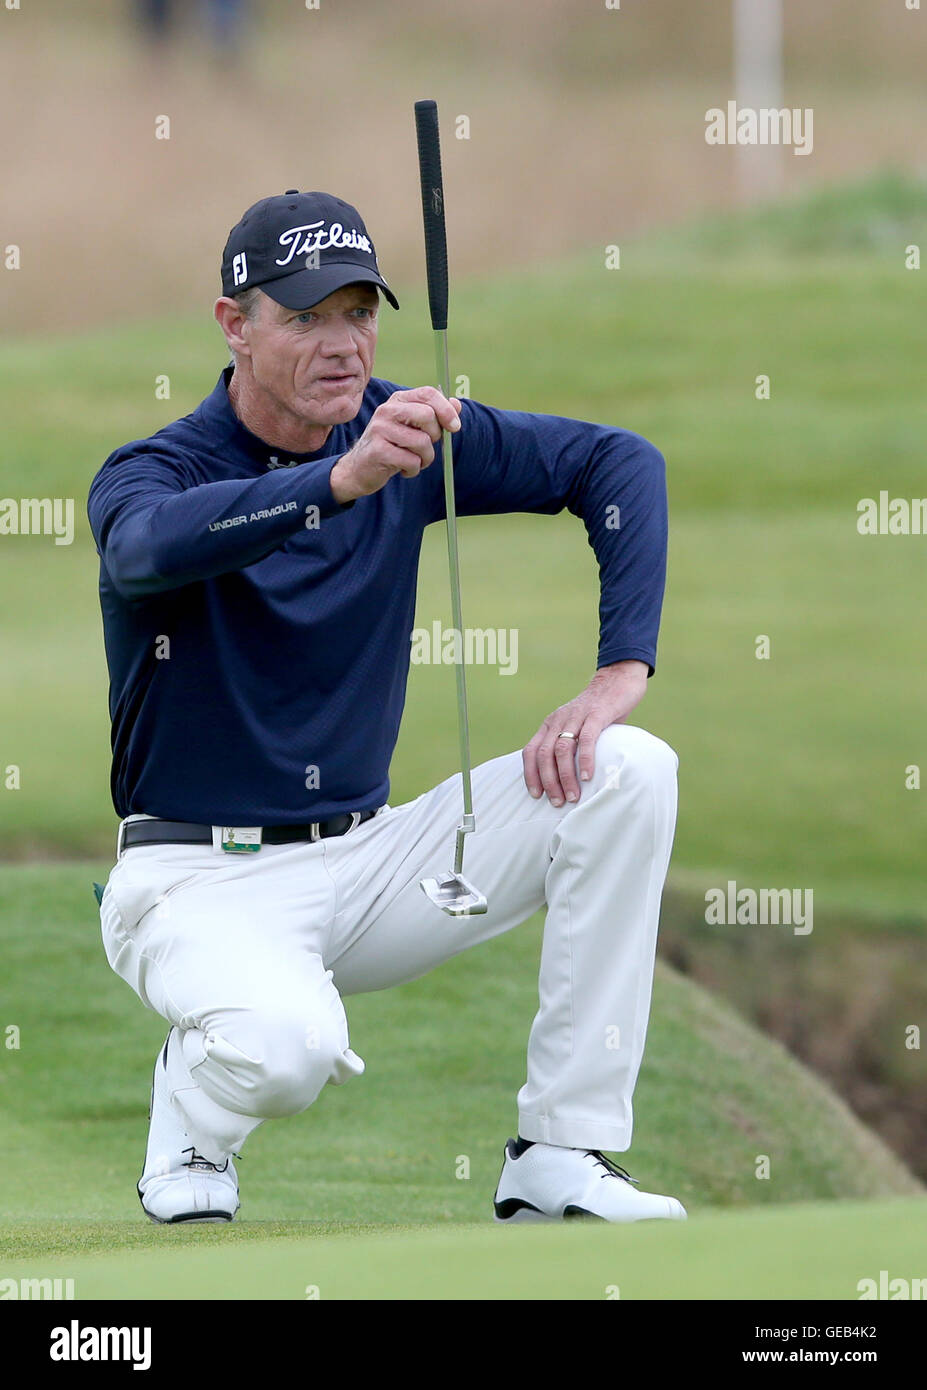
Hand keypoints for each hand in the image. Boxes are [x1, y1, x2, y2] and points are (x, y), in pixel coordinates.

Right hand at [329, 387, 461, 502]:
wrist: (360, 469)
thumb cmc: (392, 447)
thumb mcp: (412, 428)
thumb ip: (434, 416)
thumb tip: (457, 404)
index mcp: (398, 401)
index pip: (427, 394)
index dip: (446, 409)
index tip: (455, 427)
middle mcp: (387, 410)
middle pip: (427, 415)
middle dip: (435, 436)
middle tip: (427, 447)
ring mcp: (380, 430)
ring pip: (422, 441)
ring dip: (425, 458)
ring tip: (415, 462)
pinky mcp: (378, 451)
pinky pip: (411, 461)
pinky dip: (413, 470)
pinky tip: (403, 470)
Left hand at [522, 661, 649, 805]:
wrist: (617, 678)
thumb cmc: (599, 710)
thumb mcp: (577, 727)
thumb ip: (571, 746)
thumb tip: (569, 779)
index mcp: (550, 724)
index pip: (530, 751)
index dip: (530, 774)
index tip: (536, 795)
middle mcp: (558, 719)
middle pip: (544, 754)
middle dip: (549, 781)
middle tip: (558, 802)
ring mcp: (576, 716)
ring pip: (562, 749)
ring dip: (565, 776)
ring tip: (573, 796)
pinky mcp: (596, 714)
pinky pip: (586, 739)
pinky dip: (584, 759)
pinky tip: (587, 777)